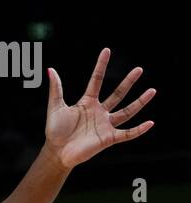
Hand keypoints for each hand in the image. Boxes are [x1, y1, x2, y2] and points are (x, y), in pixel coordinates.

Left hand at [45, 48, 154, 168]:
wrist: (56, 152)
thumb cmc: (55, 131)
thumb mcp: (55, 107)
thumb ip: (56, 89)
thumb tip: (50, 70)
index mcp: (87, 102)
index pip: (96, 81)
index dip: (101, 66)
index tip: (107, 50)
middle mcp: (99, 112)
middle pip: (117, 94)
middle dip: (128, 82)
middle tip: (139, 69)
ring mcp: (105, 125)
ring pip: (127, 111)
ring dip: (140, 102)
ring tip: (152, 90)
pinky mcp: (108, 138)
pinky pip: (127, 133)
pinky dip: (139, 130)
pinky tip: (150, 123)